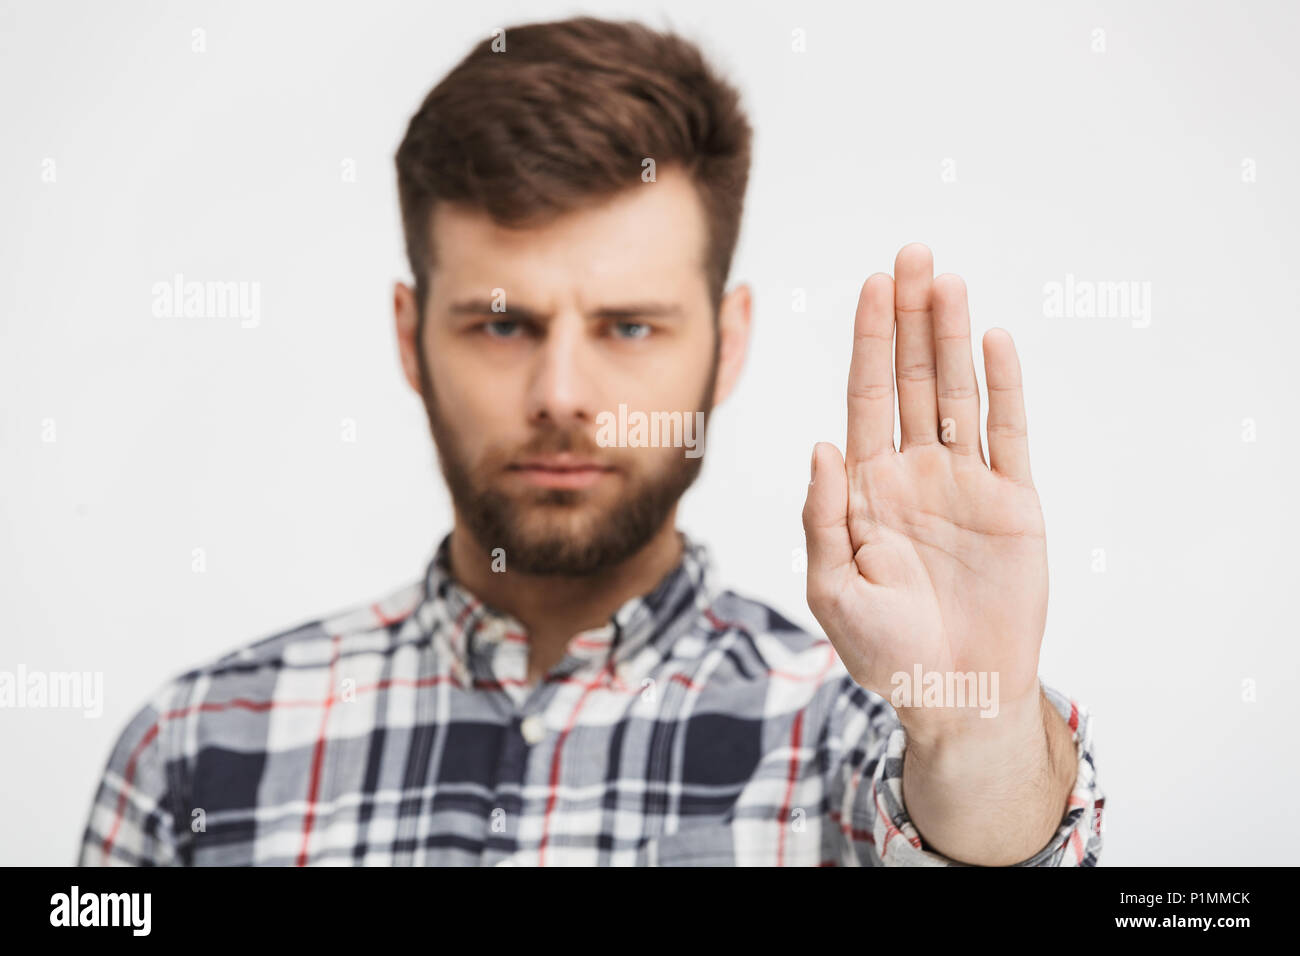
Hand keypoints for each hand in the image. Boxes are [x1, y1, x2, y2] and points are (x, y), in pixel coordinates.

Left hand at [802, 243, 1047, 740]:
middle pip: (910, 378)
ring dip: (953, 336)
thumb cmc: (885, 650)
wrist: (956, 694)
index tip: (871, 285)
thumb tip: (818, 442)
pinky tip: (996, 342)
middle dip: (909, 318)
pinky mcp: (1012, 502)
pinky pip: (1008, 434)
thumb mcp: (831, 588)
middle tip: (913, 254)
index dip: (869, 340)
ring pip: (957, 393)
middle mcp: (914, 472)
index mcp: (866, 487)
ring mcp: (964, 483)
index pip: (865, 397)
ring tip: (948, 279)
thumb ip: (822, 515)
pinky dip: (1004, 388)